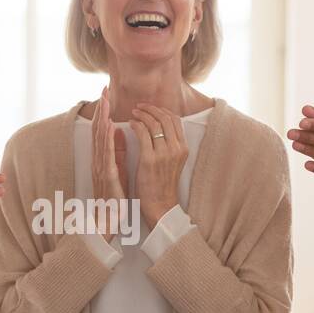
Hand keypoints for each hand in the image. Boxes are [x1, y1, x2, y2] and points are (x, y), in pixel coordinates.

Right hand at [90, 86, 129, 239]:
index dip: (104, 112)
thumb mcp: (118, 169)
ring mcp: (101, 167)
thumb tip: (118, 130)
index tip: (106, 95)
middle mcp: (98, 160)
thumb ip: (118, 150)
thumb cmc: (114, 197)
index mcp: (102, 159)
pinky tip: (109, 126)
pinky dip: (107, 139)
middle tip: (104, 90)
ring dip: (102, 118)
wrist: (107, 220)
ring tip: (104, 102)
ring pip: (100, 138)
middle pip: (98, 130)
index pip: (102, 131)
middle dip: (101, 110)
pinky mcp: (107, 175)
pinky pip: (107, 154)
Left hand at [129, 102, 188, 228]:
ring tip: (133, 114)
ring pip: (153, 123)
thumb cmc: (163, 184)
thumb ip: (170, 145)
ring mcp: (164, 154)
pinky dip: (135, 125)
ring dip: (142, 115)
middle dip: (151, 109)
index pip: (175, 120)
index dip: (162, 110)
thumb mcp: (173, 162)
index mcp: (183, 148)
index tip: (151, 108)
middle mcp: (176, 149)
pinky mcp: (149, 159)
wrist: (160, 205)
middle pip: (165, 118)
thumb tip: (162, 126)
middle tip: (139, 107)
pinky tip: (130, 124)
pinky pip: (142, 133)